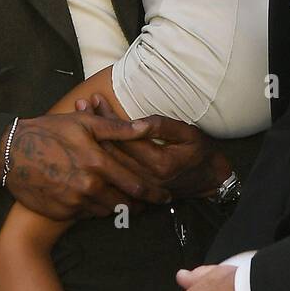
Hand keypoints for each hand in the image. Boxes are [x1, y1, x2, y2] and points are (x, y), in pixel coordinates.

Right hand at [0, 112, 171, 221]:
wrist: (10, 153)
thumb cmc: (48, 132)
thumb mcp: (84, 123)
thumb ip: (118, 128)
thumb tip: (147, 127)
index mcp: (97, 163)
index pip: (136, 185)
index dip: (154, 192)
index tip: (164, 195)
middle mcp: (88, 186)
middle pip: (125, 204)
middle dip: (139, 205)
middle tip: (149, 204)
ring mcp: (74, 202)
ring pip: (107, 212)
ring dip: (117, 208)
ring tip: (125, 203)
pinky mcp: (61, 213)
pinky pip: (86, 215)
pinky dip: (94, 209)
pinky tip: (95, 200)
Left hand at [76, 93, 230, 198]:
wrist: (210, 179)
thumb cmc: (200, 152)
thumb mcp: (188, 133)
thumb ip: (162, 127)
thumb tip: (137, 121)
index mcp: (158, 162)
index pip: (125, 136)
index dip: (108, 116)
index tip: (96, 99)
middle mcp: (145, 177)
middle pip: (111, 150)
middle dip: (93, 125)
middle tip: (80, 105)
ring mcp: (139, 186)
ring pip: (108, 163)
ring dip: (92, 139)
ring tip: (79, 117)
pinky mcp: (136, 191)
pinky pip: (112, 173)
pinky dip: (99, 156)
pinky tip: (88, 143)